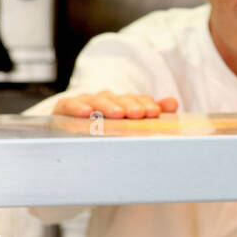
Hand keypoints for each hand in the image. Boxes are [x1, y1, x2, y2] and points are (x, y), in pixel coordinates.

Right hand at [53, 90, 178, 118]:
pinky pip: (68, 105)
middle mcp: (104, 100)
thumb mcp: (130, 122)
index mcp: (122, 102)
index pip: (135, 99)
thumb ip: (152, 111)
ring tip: (117, 113)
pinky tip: (85, 112)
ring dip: (108, 106)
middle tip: (139, 114)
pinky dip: (76, 107)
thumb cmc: (105, 129)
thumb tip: (173, 102)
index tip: (154, 112)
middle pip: (118, 99)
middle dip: (130, 105)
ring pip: (97, 100)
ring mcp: (84, 102)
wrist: (70, 137)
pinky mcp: (64, 109)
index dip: (145, 103)